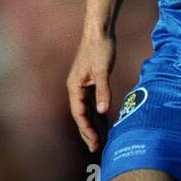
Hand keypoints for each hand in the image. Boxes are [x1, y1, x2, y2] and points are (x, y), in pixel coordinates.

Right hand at [66, 32, 115, 152]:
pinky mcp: (91, 83)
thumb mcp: (102, 70)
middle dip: (88, 133)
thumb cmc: (99, 49)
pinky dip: (99, 115)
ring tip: (101, 141)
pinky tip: (106, 124)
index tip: (94, 143)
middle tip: (96, 149)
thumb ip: (103, 90)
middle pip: (81, 116)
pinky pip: (93, 104)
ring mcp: (83, 86)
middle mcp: (77, 89)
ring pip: (87, 111)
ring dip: (93, 125)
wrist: (99, 31)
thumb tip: (102, 112)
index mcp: (75, 87)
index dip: (86, 130)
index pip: (80, 114)